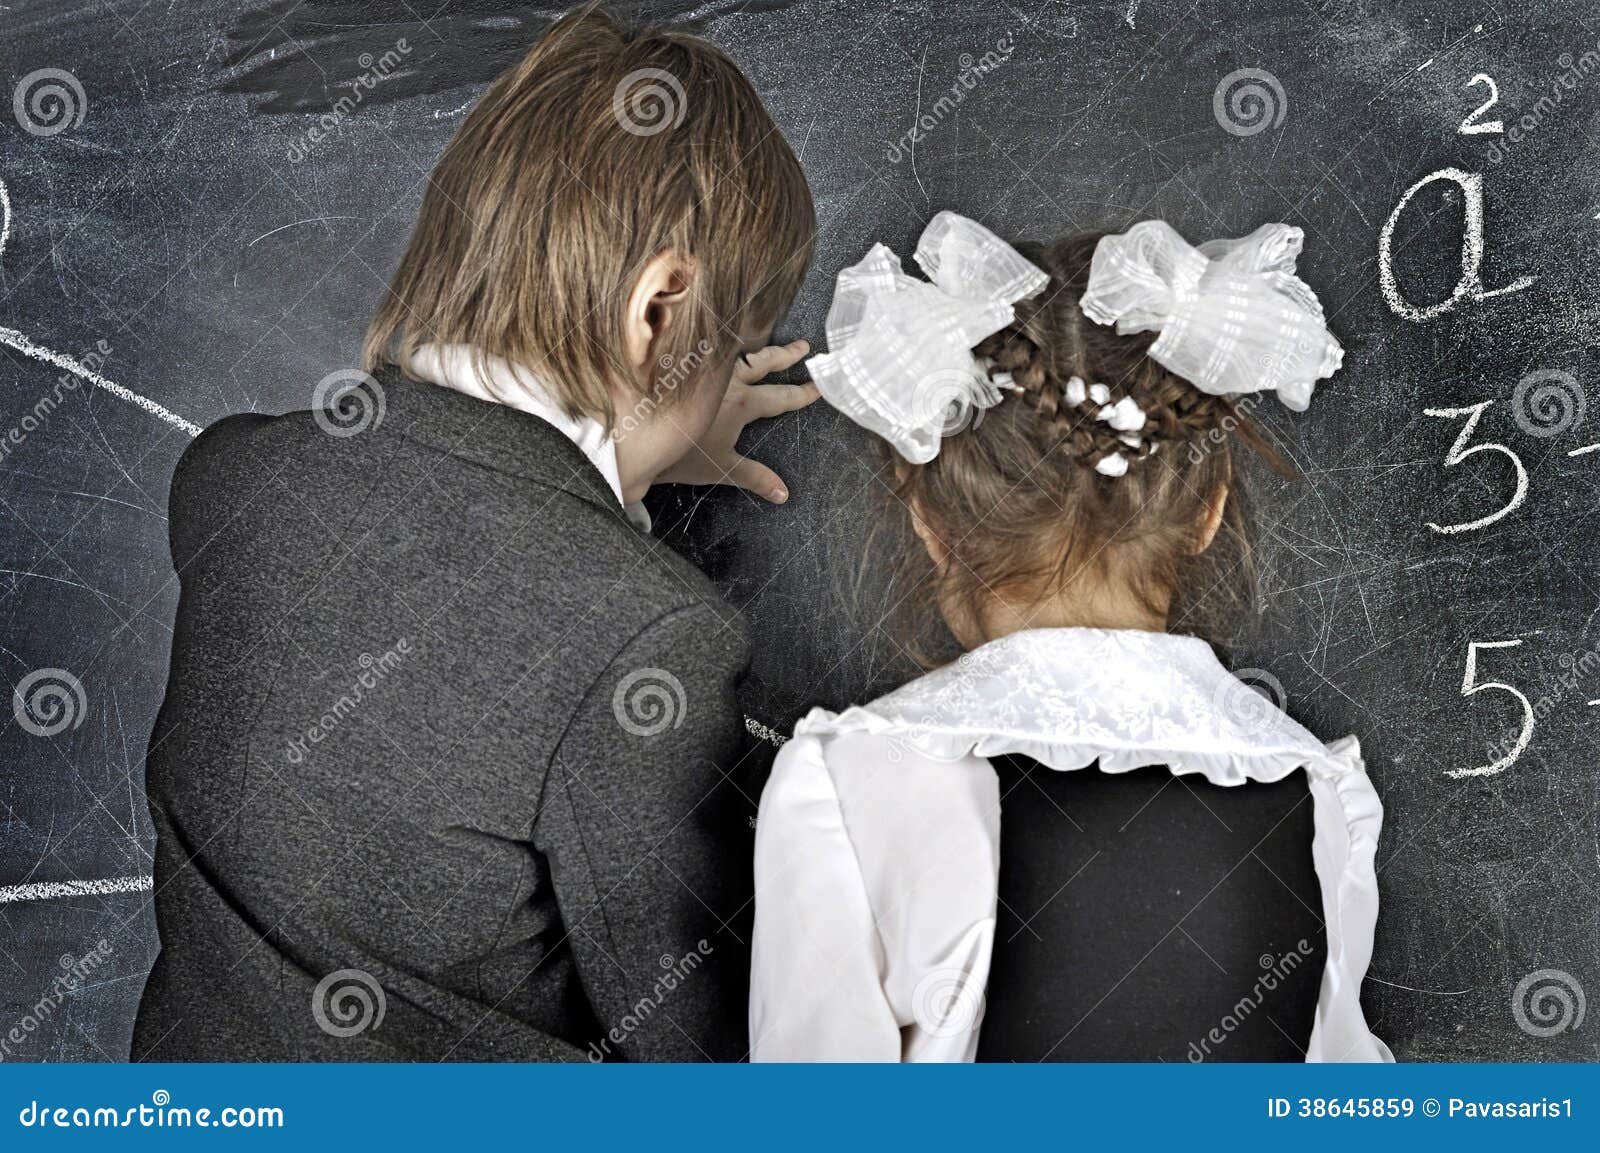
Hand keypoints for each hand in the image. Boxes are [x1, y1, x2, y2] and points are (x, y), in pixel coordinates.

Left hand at [656, 339, 818, 502]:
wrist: (637, 441)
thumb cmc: (680, 456)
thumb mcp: (721, 468)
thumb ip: (755, 477)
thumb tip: (784, 493)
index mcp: (741, 403)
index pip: (780, 396)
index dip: (801, 394)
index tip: (818, 387)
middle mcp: (726, 379)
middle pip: (764, 362)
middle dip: (788, 355)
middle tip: (805, 347)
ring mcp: (704, 368)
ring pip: (736, 349)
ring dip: (755, 343)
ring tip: (767, 336)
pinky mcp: (682, 364)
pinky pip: (708, 347)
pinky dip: (721, 342)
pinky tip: (719, 340)